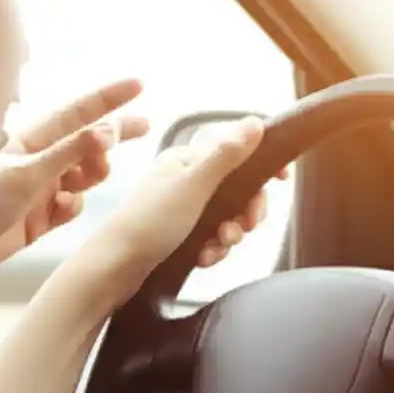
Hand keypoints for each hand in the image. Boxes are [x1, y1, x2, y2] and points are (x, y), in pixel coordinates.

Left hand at [0, 79, 148, 289]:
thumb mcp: (25, 174)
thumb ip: (69, 153)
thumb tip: (107, 131)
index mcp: (28, 140)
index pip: (78, 113)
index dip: (108, 99)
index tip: (138, 86)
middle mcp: (36, 161)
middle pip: (86, 143)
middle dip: (114, 136)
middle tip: (147, 127)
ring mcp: (37, 191)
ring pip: (82, 177)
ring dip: (92, 175)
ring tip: (85, 182)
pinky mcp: (35, 221)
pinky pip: (69, 208)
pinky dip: (73, 207)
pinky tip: (63, 209)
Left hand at [97, 115, 282, 290]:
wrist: (112, 269)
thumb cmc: (149, 224)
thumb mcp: (194, 186)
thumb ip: (226, 155)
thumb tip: (255, 123)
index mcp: (186, 160)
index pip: (236, 152)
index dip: (261, 166)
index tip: (281, 181)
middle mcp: (183, 178)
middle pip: (236, 188)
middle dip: (245, 211)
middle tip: (244, 228)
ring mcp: (179, 206)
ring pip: (225, 216)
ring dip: (229, 234)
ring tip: (217, 247)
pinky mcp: (176, 233)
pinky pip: (209, 237)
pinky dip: (212, 248)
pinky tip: (203, 258)